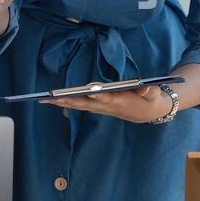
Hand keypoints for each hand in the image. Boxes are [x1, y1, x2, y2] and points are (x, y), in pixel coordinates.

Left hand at [42, 85, 172, 123]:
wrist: (148, 113)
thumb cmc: (150, 100)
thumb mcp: (154, 95)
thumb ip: (150, 91)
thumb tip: (146, 87)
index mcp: (121, 101)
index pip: (107, 99)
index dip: (98, 96)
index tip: (88, 93)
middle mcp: (107, 107)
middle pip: (86, 104)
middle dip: (69, 101)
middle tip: (52, 97)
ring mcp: (102, 108)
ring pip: (80, 106)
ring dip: (63, 103)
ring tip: (46, 99)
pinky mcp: (99, 108)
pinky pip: (80, 105)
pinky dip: (67, 103)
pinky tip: (55, 100)